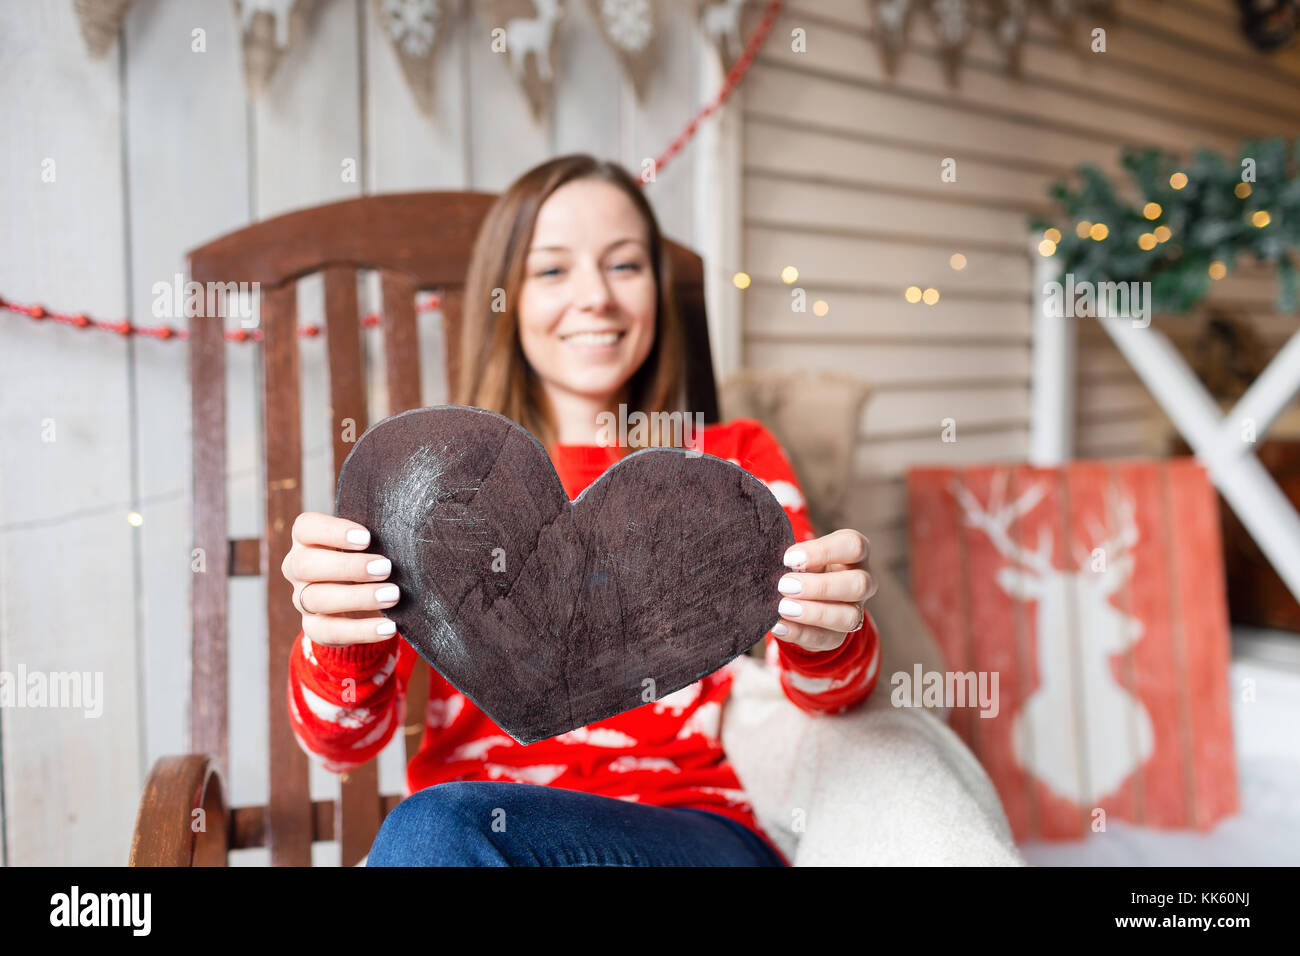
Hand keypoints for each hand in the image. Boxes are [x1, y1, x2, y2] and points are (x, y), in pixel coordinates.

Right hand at [280, 512, 400, 646]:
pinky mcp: (314, 627)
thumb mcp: (370, 543)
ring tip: (393, 595)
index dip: (332, 531)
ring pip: (316, 599)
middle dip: (348, 567)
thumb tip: (404, 534)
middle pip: (306, 565)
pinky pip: (330, 632)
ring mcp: (301, 599)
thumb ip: (378, 536)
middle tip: (386, 567)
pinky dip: (361, 631)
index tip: (367, 538)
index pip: (306, 528)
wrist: (363, 598)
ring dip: (357, 598)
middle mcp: (298, 568)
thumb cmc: (369, 557)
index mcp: (307, 540)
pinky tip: (389, 626)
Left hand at [772, 528, 876, 652]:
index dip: (823, 551)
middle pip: (859, 584)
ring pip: (849, 617)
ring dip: (814, 613)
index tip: (789, 559)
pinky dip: (800, 633)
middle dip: (820, 586)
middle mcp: (862, 581)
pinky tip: (779, 626)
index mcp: (854, 552)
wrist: (803, 593)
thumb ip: (794, 558)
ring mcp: (855, 610)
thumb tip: (770, 563)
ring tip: (783, 607)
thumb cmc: (803, 564)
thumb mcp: (802, 554)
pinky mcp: (839, 635)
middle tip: (785, 585)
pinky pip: (827, 639)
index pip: (853, 546)